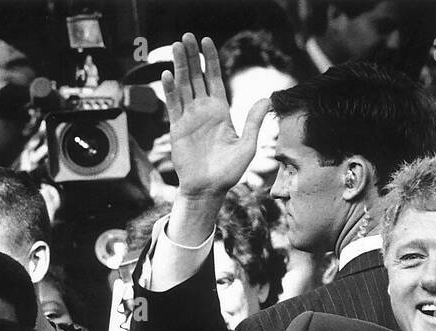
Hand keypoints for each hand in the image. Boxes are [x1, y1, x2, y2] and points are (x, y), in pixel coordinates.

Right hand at [161, 33, 268, 201]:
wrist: (208, 189)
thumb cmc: (229, 172)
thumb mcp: (247, 146)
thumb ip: (253, 122)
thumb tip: (267, 100)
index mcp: (221, 112)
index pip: (214, 79)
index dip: (210, 60)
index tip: (206, 41)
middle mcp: (204, 111)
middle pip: (196, 77)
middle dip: (192, 57)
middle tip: (186, 37)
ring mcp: (189, 118)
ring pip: (183, 86)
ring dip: (179, 66)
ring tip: (176, 46)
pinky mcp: (177, 128)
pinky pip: (172, 105)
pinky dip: (170, 89)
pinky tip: (167, 73)